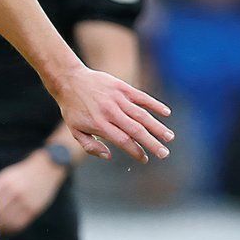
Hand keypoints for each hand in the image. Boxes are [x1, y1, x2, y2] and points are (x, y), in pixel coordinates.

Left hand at [0, 151, 65, 233]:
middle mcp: (14, 192)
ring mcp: (24, 201)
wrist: (46, 168)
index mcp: (5, 182)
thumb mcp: (8, 176)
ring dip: (2, 227)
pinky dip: (12, 228)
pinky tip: (9, 228)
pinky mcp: (33, 209)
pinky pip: (19, 223)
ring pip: (8, 220)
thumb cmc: (24, 173)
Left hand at [50, 66, 172, 162]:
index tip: (145, 159)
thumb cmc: (73, 109)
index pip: (123, 141)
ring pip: (142, 115)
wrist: (70, 80)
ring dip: (157, 127)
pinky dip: (154, 105)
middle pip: (136, 130)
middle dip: (152, 143)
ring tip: (170, 137)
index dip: (136, 151)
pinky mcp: (122, 87)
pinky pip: (141, 97)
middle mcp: (111, 112)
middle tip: (164, 154)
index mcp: (100, 125)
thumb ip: (91, 146)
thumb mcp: (75, 131)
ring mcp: (118, 98)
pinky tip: (166, 113)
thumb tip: (109, 156)